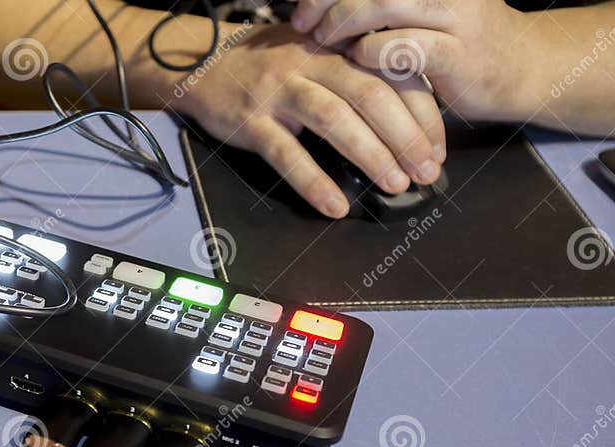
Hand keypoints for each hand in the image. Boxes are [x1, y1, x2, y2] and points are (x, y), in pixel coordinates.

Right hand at [167, 24, 444, 218]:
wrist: (204, 65)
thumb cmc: (269, 67)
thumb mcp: (318, 56)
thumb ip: (357, 77)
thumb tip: (407, 120)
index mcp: (336, 48)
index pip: (391, 75)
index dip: (421, 113)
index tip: (437, 147)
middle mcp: (311, 63)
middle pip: (370, 95)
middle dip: (405, 136)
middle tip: (426, 171)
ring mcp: (279, 91)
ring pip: (333, 119)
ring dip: (369, 154)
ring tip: (394, 185)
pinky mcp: (251, 121)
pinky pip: (286, 153)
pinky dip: (313, 181)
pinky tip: (335, 205)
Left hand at [288, 0, 533, 121]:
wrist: (522, 68)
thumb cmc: (458, 40)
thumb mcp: (421, 9)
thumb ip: (382, 3)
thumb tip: (322, 4)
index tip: (303, 3)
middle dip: (328, 0)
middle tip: (303, 22)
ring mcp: (457, 15)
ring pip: (386, 2)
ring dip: (344, 22)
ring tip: (323, 40)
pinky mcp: (460, 54)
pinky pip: (404, 47)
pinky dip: (371, 52)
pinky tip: (357, 59)